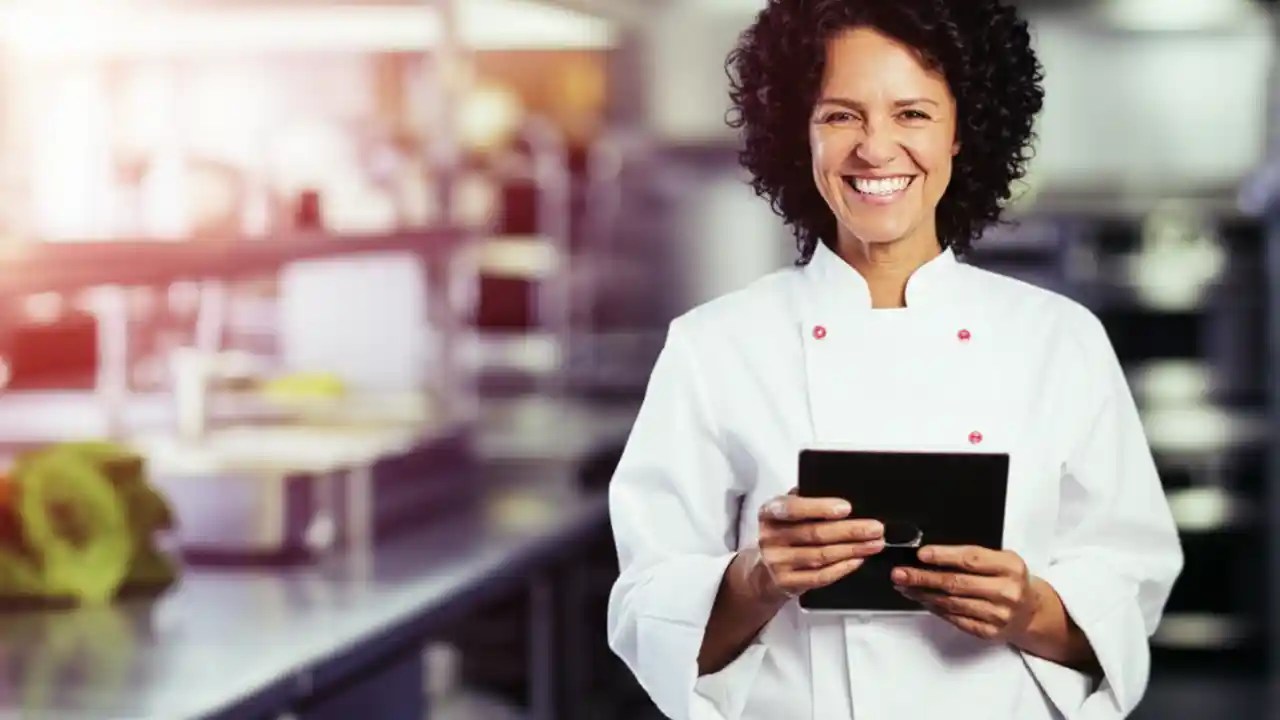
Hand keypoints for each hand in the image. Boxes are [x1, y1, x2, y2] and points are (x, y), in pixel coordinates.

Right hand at [749, 490, 884, 602]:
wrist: (764, 571)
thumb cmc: (784, 533)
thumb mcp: (786, 511)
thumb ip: (805, 500)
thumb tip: (838, 491)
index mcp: (769, 513)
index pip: (792, 508)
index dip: (819, 508)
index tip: (846, 508)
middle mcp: (769, 537)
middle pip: (814, 533)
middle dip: (850, 531)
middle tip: (875, 528)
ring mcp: (777, 562)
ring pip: (821, 556)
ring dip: (853, 549)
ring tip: (875, 543)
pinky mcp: (787, 583)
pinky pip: (820, 577)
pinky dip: (842, 568)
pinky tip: (857, 560)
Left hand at [891, 545, 1037, 642]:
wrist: (1030, 612)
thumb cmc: (1009, 580)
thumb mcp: (1001, 560)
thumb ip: (972, 556)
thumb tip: (929, 555)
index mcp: (1010, 566)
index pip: (971, 559)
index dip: (943, 556)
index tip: (920, 554)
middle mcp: (1007, 591)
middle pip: (956, 583)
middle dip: (923, 578)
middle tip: (900, 573)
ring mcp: (998, 614)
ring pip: (952, 603)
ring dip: (923, 594)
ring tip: (904, 585)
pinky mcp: (989, 632)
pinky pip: (955, 618)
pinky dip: (934, 608)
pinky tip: (921, 599)